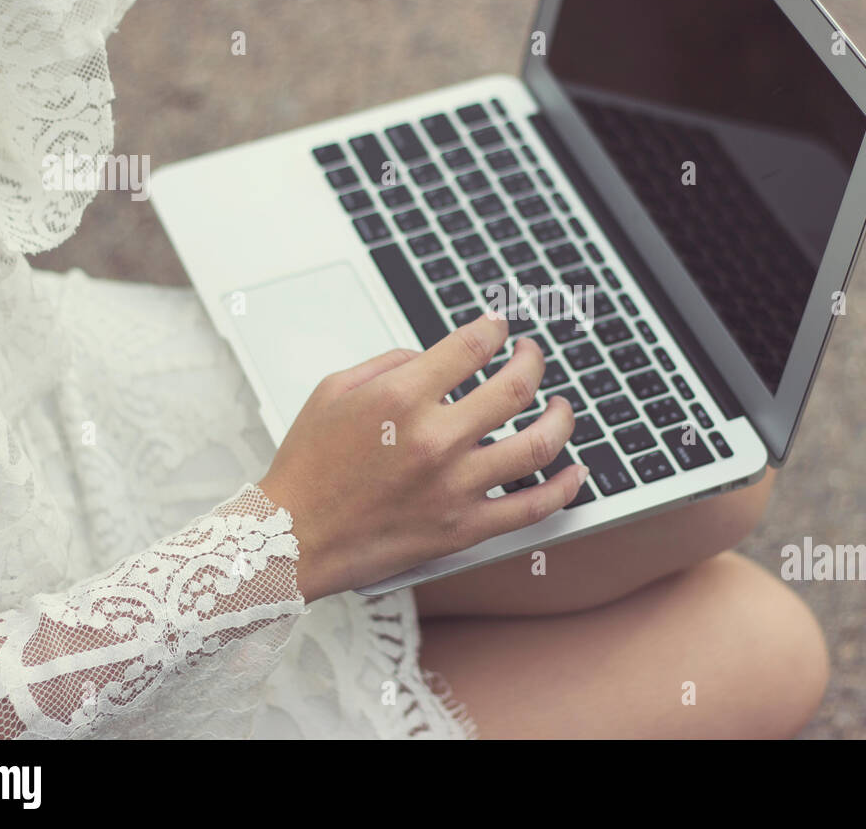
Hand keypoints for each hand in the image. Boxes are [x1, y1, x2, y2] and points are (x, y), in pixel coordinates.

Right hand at [259, 313, 588, 600]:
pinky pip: (531, 509)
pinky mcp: (463, 528)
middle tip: (531, 355)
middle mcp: (434, 439)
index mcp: (401, 397)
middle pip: (517, 387)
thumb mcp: (335, 389)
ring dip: (561, 418)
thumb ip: (391, 362)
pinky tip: (575, 471)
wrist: (291, 538)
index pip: (473, 346)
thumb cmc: (308, 466)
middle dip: (533, 360)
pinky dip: (563, 489)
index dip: (495, 328)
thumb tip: (435, 355)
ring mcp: (454, 486)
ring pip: (538, 445)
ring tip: (561, 406)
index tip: (499, 328)